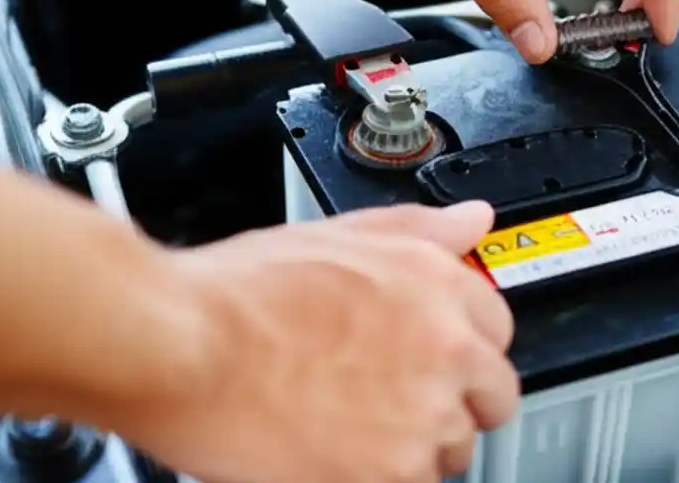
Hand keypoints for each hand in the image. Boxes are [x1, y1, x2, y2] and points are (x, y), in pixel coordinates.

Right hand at [113, 201, 517, 482]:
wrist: (180, 344)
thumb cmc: (239, 293)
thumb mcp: (338, 236)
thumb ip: (419, 232)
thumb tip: (472, 222)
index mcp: (436, 283)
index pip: (497, 325)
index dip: (461, 343)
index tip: (435, 354)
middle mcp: (445, 346)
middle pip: (492, 394)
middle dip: (453, 398)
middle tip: (397, 397)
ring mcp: (424, 413)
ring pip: (454, 446)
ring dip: (417, 441)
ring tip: (354, 422)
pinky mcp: (392, 472)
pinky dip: (380, 475)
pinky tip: (335, 447)